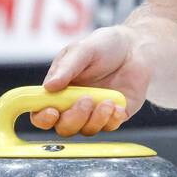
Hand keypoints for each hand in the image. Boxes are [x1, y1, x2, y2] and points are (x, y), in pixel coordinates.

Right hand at [34, 25, 152, 136]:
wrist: (135, 47)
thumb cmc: (104, 46)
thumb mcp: (83, 49)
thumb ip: (66, 68)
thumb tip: (48, 86)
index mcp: (58, 90)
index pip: (41, 113)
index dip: (43, 118)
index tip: (52, 111)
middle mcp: (74, 105)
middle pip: (64, 127)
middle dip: (73, 119)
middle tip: (86, 99)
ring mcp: (95, 112)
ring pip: (87, 130)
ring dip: (95, 119)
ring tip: (107, 101)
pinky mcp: (115, 115)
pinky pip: (110, 127)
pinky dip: (112, 119)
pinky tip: (117, 105)